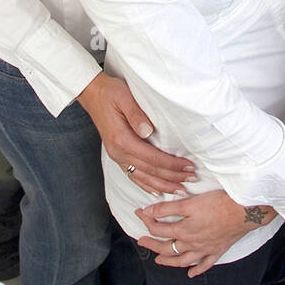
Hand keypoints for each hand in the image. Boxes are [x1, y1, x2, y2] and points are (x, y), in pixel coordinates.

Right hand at [77, 72, 195, 194]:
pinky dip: (146, 185)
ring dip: (163, 185)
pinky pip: (132, 176)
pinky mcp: (117, 156)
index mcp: (122, 140)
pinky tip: (157, 191)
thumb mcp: (124, 97)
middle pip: (150, 171)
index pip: (152, 158)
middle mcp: (118, 152)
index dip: (172, 164)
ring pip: (142, 178)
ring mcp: (116, 156)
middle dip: (173, 177)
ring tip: (180, 190)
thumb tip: (148, 131)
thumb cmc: (110, 92)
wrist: (92, 93)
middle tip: (192, 179)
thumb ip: (136, 114)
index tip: (189, 166)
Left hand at [136, 191, 274, 277]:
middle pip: (167, 247)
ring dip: (169, 261)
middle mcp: (192, 243)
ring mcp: (205, 249)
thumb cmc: (218, 204)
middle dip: (152, 245)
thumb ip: (167, 208)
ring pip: (183, 260)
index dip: (146, 221)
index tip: (139, 213)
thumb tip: (148, 211)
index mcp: (183, 230)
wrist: (244, 212)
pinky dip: (196, 270)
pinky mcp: (217, 250)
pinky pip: (205, 264)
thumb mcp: (190, 202)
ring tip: (159, 260)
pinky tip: (190, 274)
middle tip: (141, 242)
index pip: (158, 229)